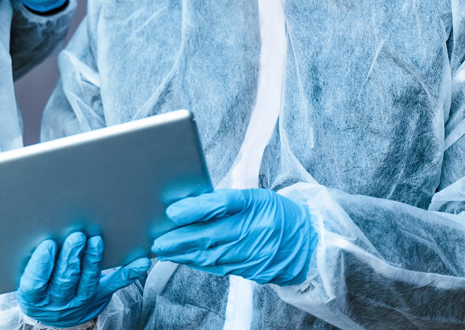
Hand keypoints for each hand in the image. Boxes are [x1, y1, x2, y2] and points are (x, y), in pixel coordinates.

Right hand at [16, 232, 150, 327]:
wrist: (52, 313)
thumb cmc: (38, 286)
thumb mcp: (26, 277)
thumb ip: (31, 261)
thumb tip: (39, 229)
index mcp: (34, 297)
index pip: (36, 282)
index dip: (42, 264)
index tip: (48, 245)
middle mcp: (57, 301)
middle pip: (65, 280)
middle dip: (71, 257)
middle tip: (77, 237)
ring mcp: (80, 301)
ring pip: (88, 281)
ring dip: (92, 260)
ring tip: (95, 242)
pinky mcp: (99, 296)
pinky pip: (114, 285)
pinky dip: (129, 273)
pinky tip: (140, 262)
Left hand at [151, 188, 315, 285]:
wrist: (306, 243)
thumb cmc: (275, 213)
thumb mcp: (255, 196)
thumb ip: (225, 200)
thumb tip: (190, 204)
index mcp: (255, 204)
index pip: (222, 204)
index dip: (196, 208)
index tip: (172, 212)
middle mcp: (254, 229)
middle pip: (212, 235)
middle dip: (181, 239)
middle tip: (158, 241)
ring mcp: (252, 253)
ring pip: (212, 255)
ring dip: (184, 254)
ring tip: (163, 251)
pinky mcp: (250, 269)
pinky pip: (219, 267)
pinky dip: (198, 263)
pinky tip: (183, 259)